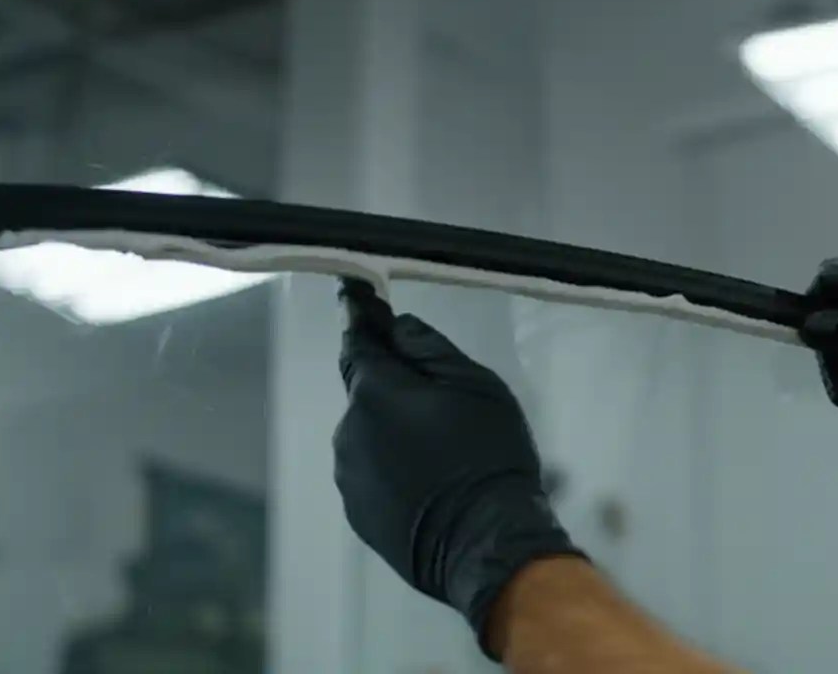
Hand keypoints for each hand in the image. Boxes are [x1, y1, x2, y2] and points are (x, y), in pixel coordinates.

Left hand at [334, 280, 582, 654]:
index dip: (361, 319)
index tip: (360, 298)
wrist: (485, 540)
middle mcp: (349, 429)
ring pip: (369, 434)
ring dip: (393, 430)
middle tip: (443, 404)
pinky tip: (429, 482)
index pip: (357, 342)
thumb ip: (430, 349)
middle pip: (366, 392)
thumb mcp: (477, 386)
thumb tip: (397, 325)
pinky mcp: (357, 512)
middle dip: (394, 387)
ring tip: (442, 452)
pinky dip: (392, 467)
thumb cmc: (489, 454)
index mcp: (376, 391)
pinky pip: (372, 472)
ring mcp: (348, 475)